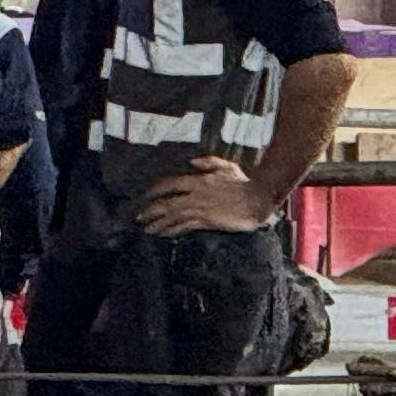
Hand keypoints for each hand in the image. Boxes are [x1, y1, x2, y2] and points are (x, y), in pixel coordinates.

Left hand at [134, 154, 279, 235]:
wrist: (257, 200)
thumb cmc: (244, 183)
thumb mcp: (227, 166)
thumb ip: (209, 162)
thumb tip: (191, 161)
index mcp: (198, 180)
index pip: (170, 183)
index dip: (156, 189)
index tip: (146, 195)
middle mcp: (195, 194)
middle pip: (166, 202)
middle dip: (150, 210)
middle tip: (138, 216)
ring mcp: (199, 208)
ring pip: (172, 216)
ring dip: (157, 223)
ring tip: (146, 229)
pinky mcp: (206, 221)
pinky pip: (184, 227)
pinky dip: (171, 230)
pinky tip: (164, 234)